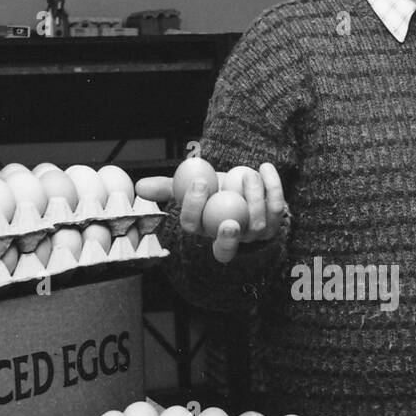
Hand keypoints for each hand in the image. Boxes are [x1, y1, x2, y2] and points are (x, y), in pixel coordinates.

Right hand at [136, 161, 287, 263]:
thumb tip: (138, 186)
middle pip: (227, 248)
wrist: (246, 186)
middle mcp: (229, 239)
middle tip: (229, 219)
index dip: (194, 210)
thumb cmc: (215, 187)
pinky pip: (276, 208)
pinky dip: (272, 186)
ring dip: (253, 198)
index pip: (194, 228)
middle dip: (228, 239)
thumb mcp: (191, 185)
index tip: (199, 183)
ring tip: (248, 173)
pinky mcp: (276, 224)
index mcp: (204, 231)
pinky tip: (265, 167)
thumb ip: (167, 186)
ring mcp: (254, 235)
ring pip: (257, 225)